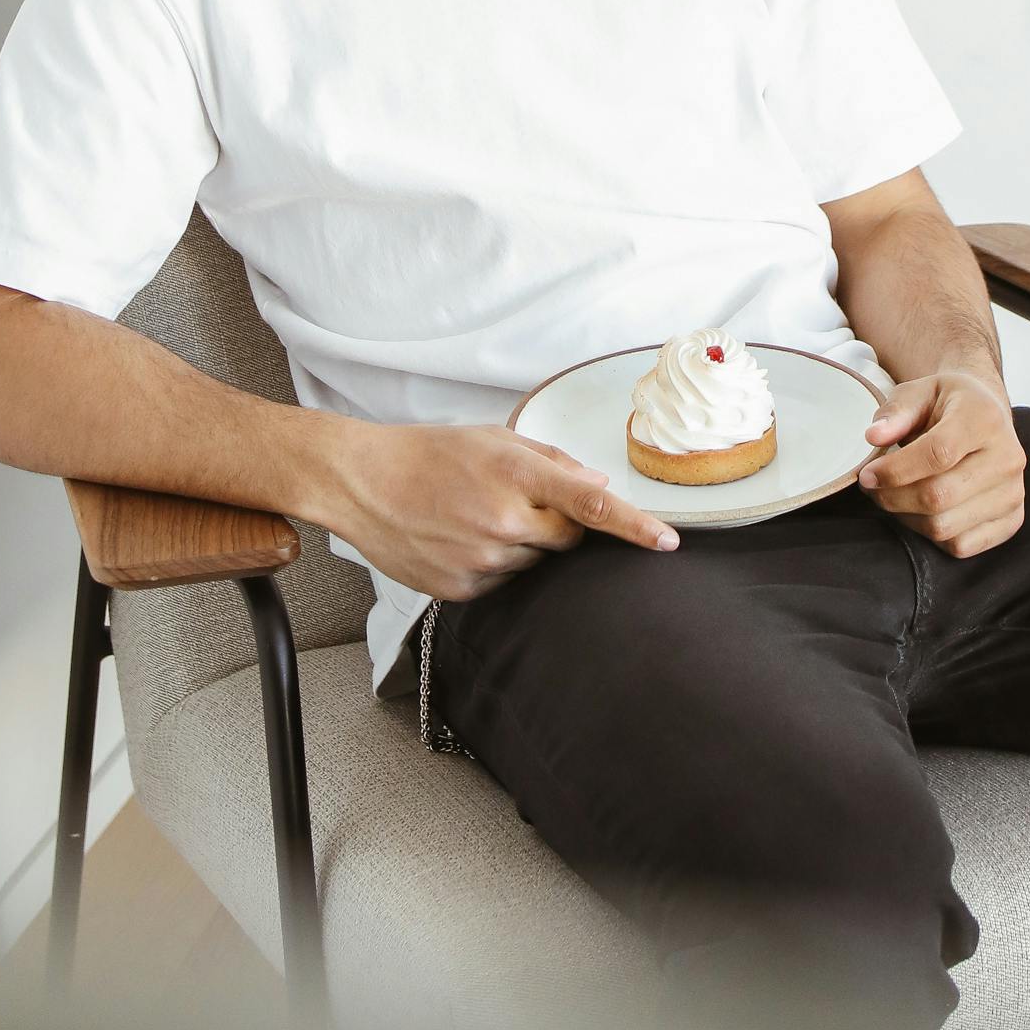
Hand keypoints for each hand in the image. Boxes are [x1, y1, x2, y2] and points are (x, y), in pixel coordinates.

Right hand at [327, 420, 678, 603]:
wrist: (361, 482)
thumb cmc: (428, 454)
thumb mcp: (493, 440)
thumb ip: (551, 462)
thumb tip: (598, 484)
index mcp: (515, 475)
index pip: (591, 505)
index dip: (634, 526)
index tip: (667, 541)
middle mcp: (503, 521)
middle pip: (567, 538)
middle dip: (556, 523)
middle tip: (515, 500)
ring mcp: (482, 560)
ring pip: (534, 562)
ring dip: (521, 543)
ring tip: (474, 516)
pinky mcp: (461, 589)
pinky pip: (502, 582)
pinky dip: (493, 563)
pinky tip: (459, 539)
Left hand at [857, 366, 1025, 556]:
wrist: (986, 417)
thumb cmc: (948, 404)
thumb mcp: (921, 391)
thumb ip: (896, 412)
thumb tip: (874, 437)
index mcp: (985, 419)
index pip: (938, 454)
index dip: (895, 470)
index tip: (867, 474)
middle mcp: (1008, 458)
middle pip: (939, 496)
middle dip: (893, 497)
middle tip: (872, 487)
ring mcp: (1014, 493)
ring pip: (945, 527)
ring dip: (906, 518)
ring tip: (895, 496)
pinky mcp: (1012, 520)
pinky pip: (960, 545)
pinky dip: (931, 536)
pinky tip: (922, 512)